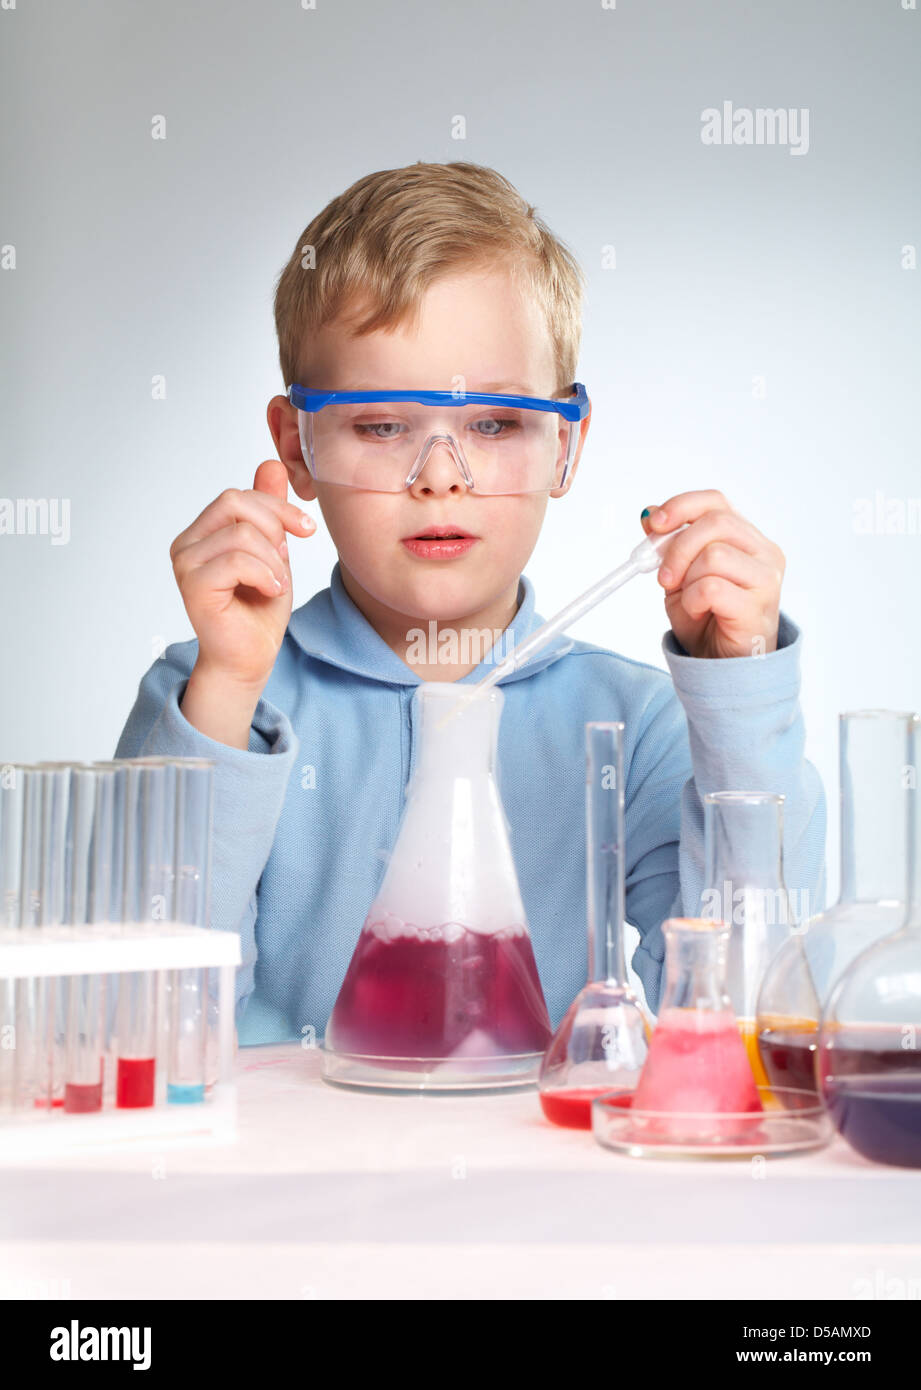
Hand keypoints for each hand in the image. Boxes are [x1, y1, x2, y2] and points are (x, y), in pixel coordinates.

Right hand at [170, 460, 316, 690]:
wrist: (251, 657)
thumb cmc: (259, 609)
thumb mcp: (274, 551)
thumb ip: (268, 511)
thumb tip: (271, 463)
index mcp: (203, 531)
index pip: (238, 495)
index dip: (278, 507)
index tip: (306, 529)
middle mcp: (187, 543)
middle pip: (234, 502)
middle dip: (274, 527)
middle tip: (284, 561)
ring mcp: (185, 563)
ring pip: (240, 533)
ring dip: (272, 560)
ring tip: (275, 583)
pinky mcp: (192, 585)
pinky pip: (236, 560)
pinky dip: (264, 574)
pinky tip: (270, 591)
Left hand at [640, 490, 783, 658]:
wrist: (723, 666)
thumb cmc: (707, 620)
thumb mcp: (679, 577)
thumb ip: (668, 546)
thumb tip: (648, 514)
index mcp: (746, 539)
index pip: (716, 502)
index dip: (682, 507)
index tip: (654, 524)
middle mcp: (764, 552)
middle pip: (715, 523)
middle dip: (677, 548)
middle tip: (663, 577)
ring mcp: (766, 578)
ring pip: (714, 555)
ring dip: (687, 580)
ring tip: (689, 601)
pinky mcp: (758, 605)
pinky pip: (711, 587)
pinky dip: (693, 600)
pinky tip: (699, 612)